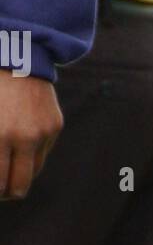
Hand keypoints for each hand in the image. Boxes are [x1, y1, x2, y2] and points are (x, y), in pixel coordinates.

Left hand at [0, 71, 62, 198]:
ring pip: (34, 171)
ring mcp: (43, 133)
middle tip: (1, 191)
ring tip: (10, 171)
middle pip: (20, 186)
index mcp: (1, 134)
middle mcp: (26, 138)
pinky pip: (43, 151)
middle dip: (8, 193)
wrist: (15, 51)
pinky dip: (31, 153)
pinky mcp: (54, 126)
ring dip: (21, 175)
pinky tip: (20, 144)